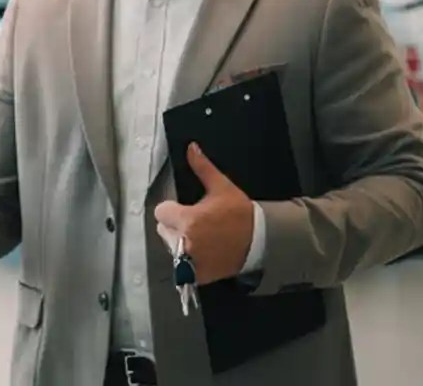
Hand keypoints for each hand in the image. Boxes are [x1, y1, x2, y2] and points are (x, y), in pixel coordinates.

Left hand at [153, 143, 253, 284]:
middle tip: (195, 222)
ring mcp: (190, 261)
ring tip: (200, 237)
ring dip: (179, 242)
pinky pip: (181, 265)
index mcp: (187, 220)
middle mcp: (184, 242)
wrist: (261, 242)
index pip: (161, 212)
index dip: (171, 208)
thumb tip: (191, 148)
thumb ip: (202, 168)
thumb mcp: (222, 188)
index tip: (183, 209)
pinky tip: (204, 251)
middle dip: (175, 225)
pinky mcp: (197, 275)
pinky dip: (188, 261)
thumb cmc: (240, 214)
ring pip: (171, 247)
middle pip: (163, 229)